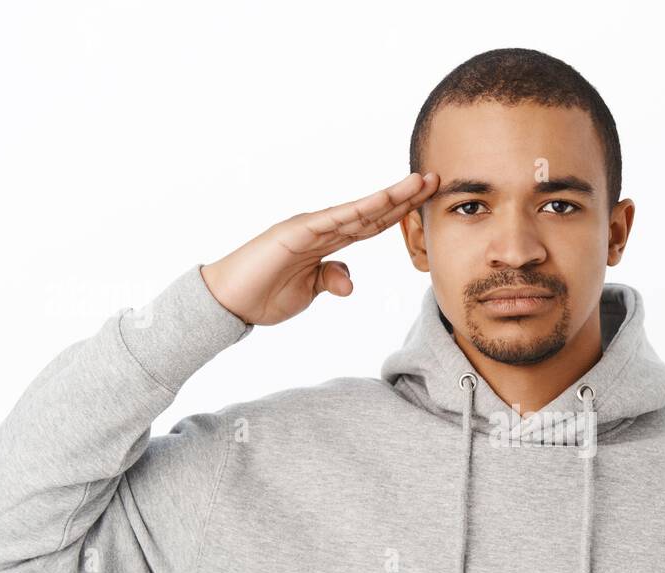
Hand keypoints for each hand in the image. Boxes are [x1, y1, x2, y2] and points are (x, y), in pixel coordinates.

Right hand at [199, 172, 439, 325]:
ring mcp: (308, 227)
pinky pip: (332, 220)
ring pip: (359, 210)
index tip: (427, 199)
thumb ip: (331, 280)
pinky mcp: (293, 233)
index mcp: (328, 241)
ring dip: (390, 196)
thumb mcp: (309, 291)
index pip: (373, 224)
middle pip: (373, 210)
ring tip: (419, 182)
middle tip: (436, 179)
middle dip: (405, 196)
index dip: (400, 211)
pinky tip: (380, 201)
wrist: (229, 302)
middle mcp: (322, 228)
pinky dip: (357, 210)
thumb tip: (350, 283)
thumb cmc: (265, 294)